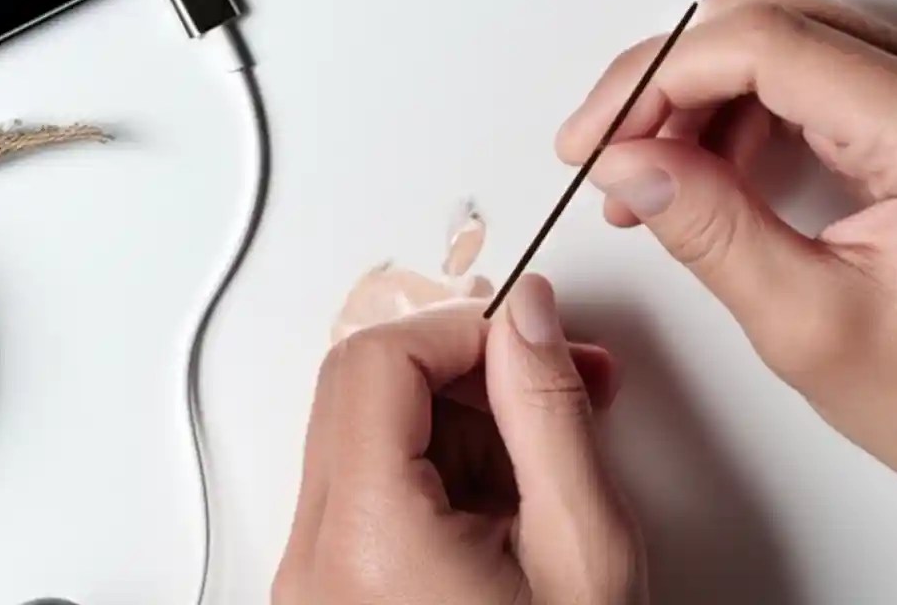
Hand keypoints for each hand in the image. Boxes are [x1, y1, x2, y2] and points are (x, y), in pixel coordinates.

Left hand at [274, 276, 644, 603]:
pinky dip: (441, 473)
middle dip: (466, 371)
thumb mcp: (581, 552)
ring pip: (366, 433)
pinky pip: (371, 488)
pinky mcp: (330, 588)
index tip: (527, 337)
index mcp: (367, 543)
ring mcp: (315, 578)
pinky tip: (510, 504)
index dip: (461, 330)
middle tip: (553, 381)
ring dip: (460, 422)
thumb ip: (549, 414)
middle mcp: (316, 560)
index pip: (378, 362)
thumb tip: (527, 319)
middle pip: (363, 391)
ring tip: (547, 464)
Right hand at [557, 0, 896, 535]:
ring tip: (656, 179)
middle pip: (771, 18)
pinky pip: (818, 75)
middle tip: (614, 150)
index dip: (655, 78)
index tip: (597, 136)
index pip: (764, 44)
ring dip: (702, 98)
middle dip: (670, 80)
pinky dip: (746, 113)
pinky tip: (712, 173)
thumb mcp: (809, 325)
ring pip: (787, 38)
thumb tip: (628, 164)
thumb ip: (708, 231)